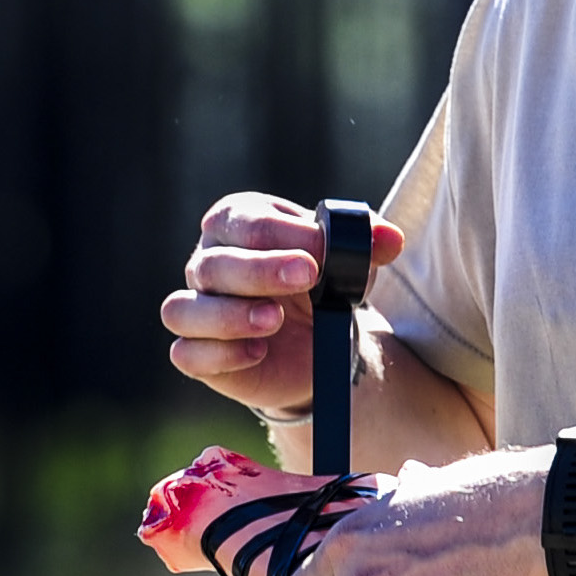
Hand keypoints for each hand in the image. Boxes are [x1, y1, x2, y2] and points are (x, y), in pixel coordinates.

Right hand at [161, 192, 404, 411]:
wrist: (317, 339)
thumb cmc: (323, 281)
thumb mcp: (349, 258)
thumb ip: (366, 243)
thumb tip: (391, 240)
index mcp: (238, 221)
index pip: (249, 221)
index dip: (287, 235)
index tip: (323, 252)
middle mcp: (207, 261)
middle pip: (215, 263)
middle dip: (262, 270)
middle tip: (308, 277)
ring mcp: (196, 307)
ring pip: (184, 310)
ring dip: (228, 315)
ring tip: (275, 320)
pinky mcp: (197, 353)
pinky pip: (186, 354)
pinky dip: (218, 354)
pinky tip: (257, 353)